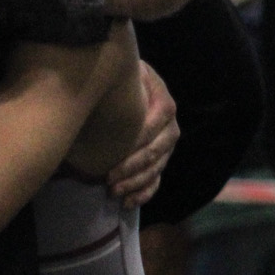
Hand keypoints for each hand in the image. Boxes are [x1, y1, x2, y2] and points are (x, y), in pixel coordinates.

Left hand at [107, 63, 177, 208]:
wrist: (122, 88)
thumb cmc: (119, 80)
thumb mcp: (123, 71)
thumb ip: (123, 76)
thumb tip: (104, 81)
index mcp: (163, 101)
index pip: (158, 120)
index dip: (141, 136)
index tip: (119, 149)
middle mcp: (170, 125)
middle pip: (158, 149)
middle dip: (134, 166)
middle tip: (109, 177)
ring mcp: (165, 146)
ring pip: (157, 168)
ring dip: (136, 183)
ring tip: (114, 192)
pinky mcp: (158, 161)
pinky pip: (156, 181)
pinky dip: (143, 193)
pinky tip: (128, 203)